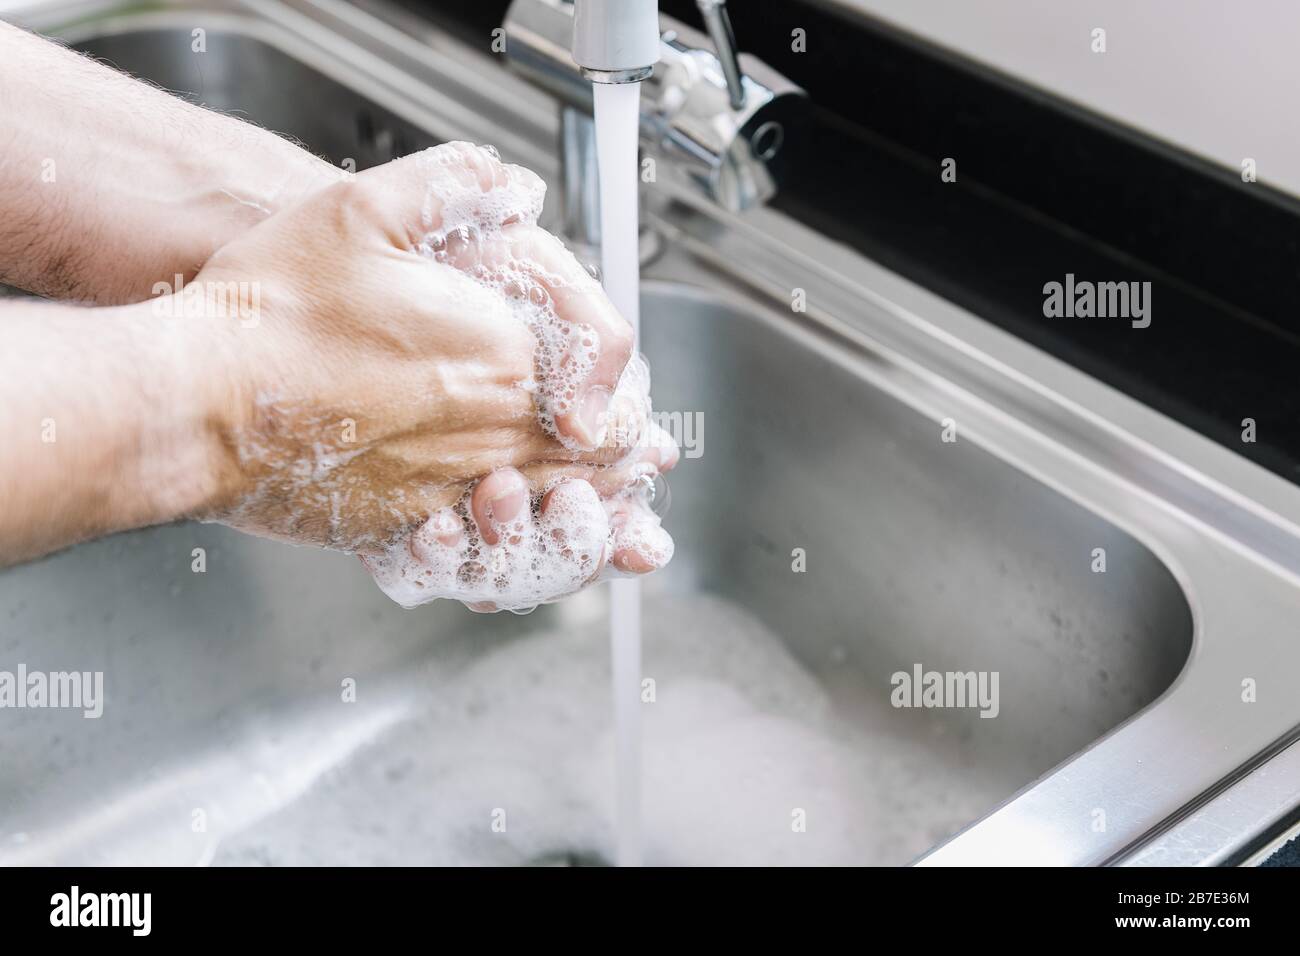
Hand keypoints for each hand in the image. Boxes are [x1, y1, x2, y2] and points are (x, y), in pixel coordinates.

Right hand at [182, 143, 673, 594]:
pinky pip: (484, 550)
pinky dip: (511, 544)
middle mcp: (492, 433)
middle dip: (622, 465)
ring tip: (597, 507)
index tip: (627, 404)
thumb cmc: (274, 312)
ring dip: (580, 510)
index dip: (627, 399)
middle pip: (593, 464)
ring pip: (549, 514)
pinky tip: (508, 531)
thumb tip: (515, 186)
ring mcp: (450, 488)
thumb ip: (456, 186)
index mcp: (506, 358)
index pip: (610, 393)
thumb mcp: (368, 210)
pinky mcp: (403, 526)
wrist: (199, 399)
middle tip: (642, 466)